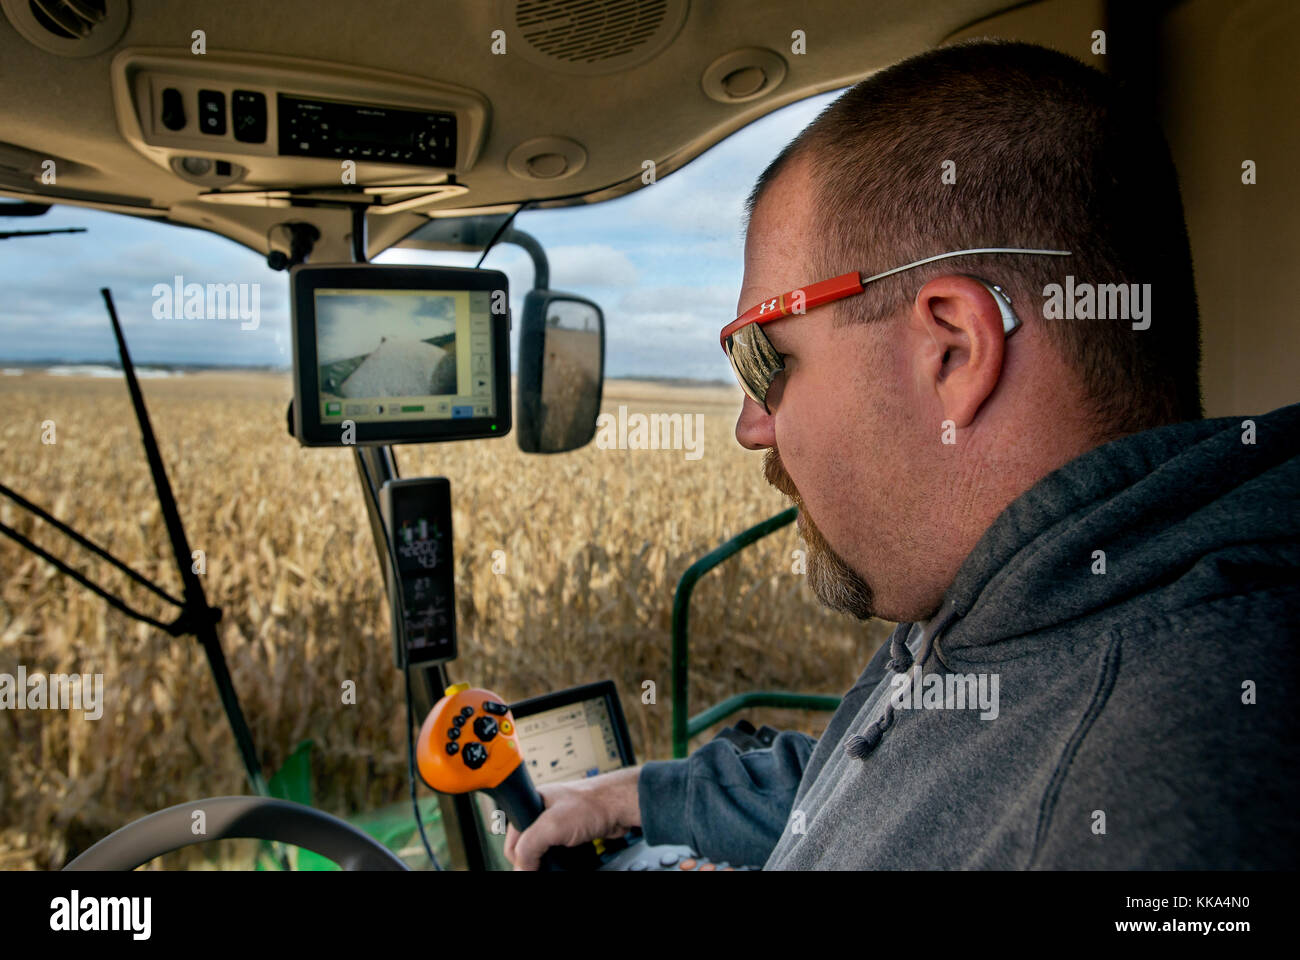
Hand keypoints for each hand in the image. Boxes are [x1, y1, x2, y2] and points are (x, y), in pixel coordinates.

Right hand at [504, 766, 642, 869]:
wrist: (619, 807)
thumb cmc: (591, 804)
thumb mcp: (551, 826)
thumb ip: (529, 847)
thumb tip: (521, 870)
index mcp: (532, 804)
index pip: (512, 839)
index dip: (518, 857)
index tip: (528, 868)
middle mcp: (543, 814)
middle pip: (527, 848)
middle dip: (533, 860)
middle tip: (544, 865)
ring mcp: (558, 825)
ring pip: (543, 853)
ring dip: (547, 862)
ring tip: (557, 862)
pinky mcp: (572, 835)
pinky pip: (559, 854)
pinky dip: (560, 861)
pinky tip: (566, 861)